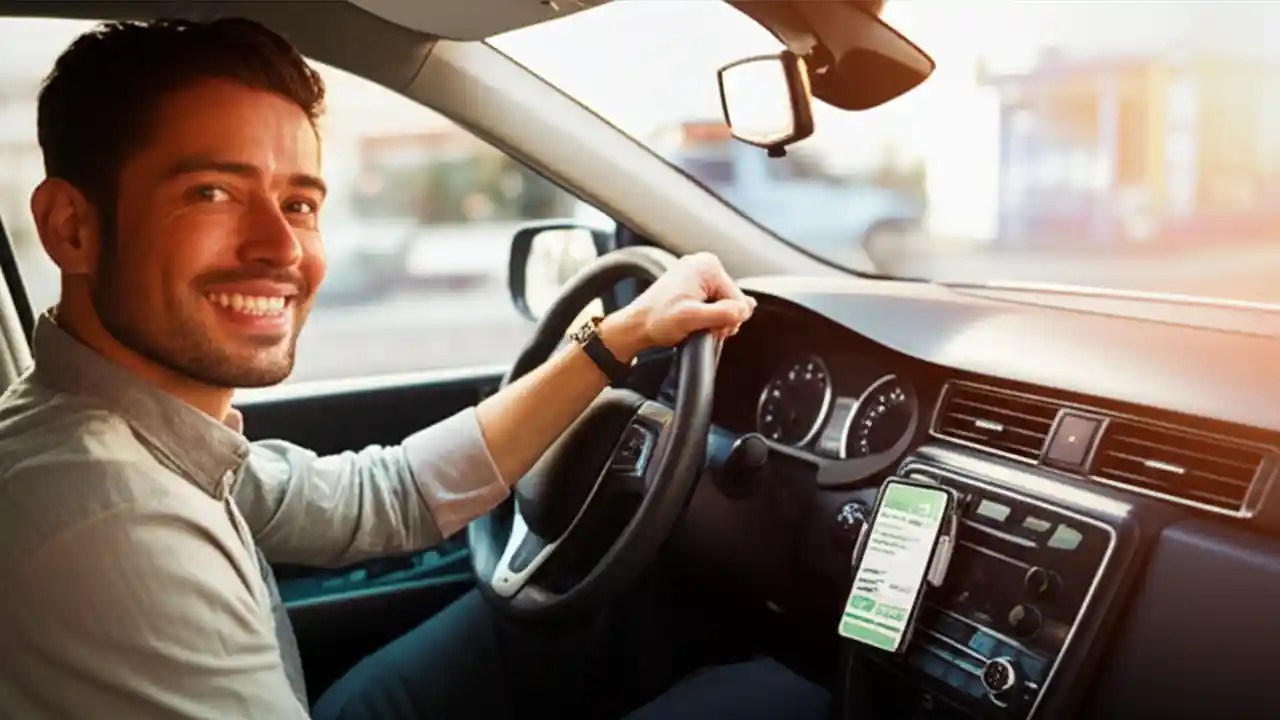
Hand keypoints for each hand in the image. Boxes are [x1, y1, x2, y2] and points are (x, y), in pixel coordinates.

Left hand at [600, 252, 756, 358]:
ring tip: (692, 323)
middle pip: (733, 301)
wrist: (636, 326)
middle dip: (721, 319)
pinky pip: (714, 303)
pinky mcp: (694, 284)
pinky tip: (692, 320)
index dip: (727, 319)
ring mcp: (699, 273)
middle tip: (698, 326)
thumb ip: (723, 313)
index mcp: (708, 266)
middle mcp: (705, 264)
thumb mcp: (692, 318)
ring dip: (713, 319)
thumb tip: (745, 309)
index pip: (739, 300)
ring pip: (725, 304)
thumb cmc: (656, 320)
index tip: (707, 326)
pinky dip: (707, 316)